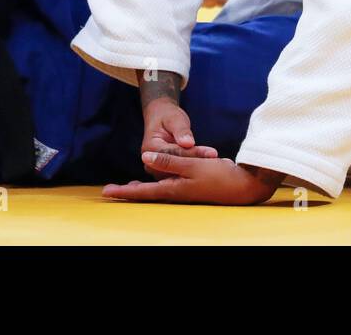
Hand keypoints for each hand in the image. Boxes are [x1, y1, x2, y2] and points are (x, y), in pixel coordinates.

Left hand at [104, 153, 281, 204]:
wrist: (245, 185)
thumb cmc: (220, 176)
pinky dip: (159, 182)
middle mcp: (177, 192)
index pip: (143, 191)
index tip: (105, 192)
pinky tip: (159, 180)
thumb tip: (145, 158)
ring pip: (158, 188)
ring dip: (143, 188)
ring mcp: (185, 190)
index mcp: (174, 189)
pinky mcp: (193, 186)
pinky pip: (169, 184)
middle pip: (147, 192)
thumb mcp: (192, 165)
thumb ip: (169, 161)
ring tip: (129, 187)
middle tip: (111, 191)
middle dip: (129, 191)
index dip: (123, 191)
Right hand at [141, 96, 217, 173]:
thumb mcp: (175, 119)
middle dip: (197, 164)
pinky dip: (195, 171)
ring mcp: (158, 170)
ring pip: (180, 174)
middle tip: (218, 163)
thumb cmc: (168, 117)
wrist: (161, 118)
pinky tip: (211, 168)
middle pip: (177, 168)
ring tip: (218, 166)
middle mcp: (151, 163)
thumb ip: (181, 131)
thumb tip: (188, 143)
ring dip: (198, 170)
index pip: (174, 154)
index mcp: (150, 149)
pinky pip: (181, 174)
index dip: (194, 153)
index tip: (212, 153)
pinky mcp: (166, 173)